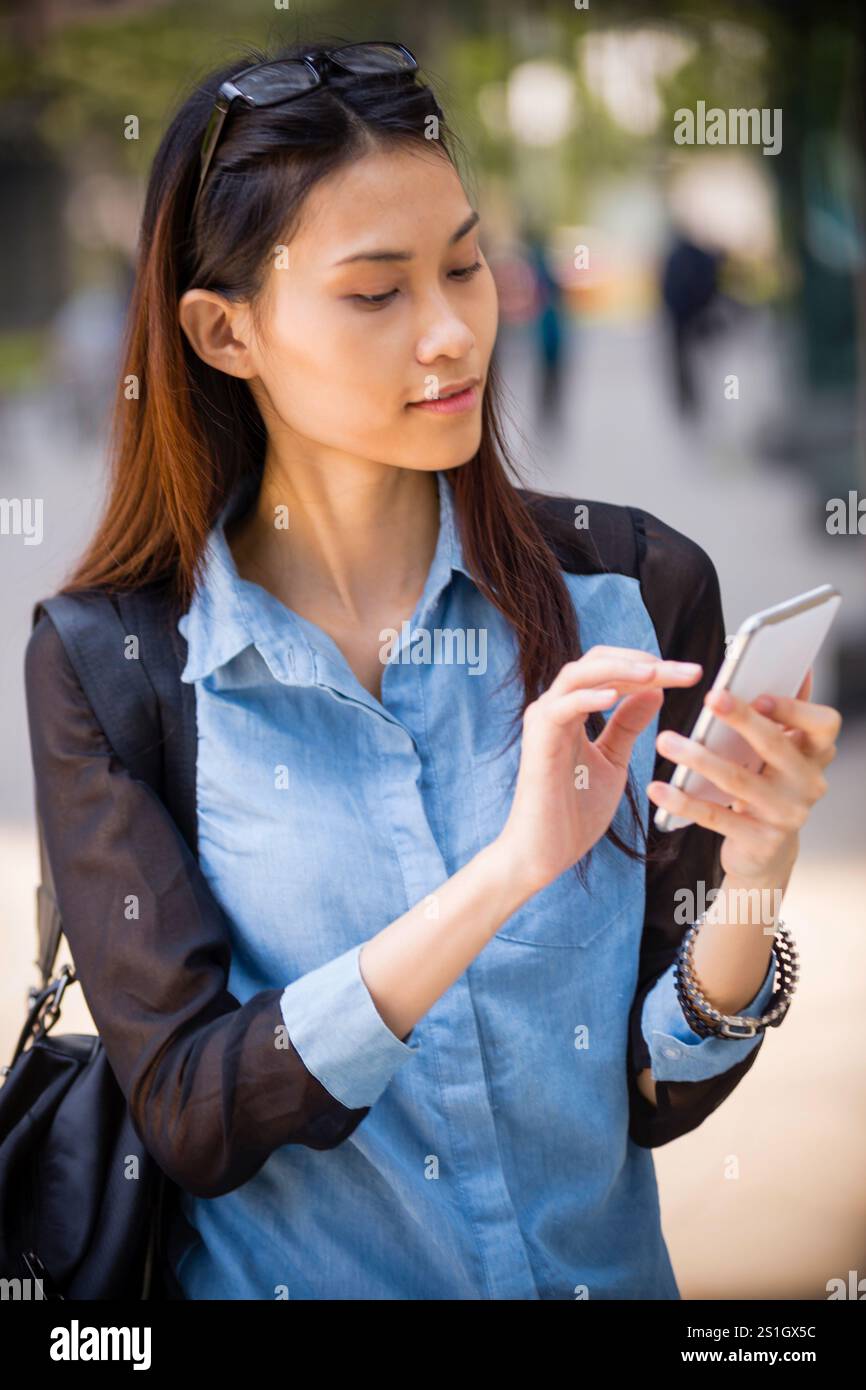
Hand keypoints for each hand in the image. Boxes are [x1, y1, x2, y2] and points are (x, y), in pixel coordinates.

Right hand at [495, 646, 704, 896]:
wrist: (544, 854)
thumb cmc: (574, 812)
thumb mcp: (613, 761)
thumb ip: (627, 725)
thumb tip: (655, 691)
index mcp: (573, 710)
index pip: (613, 671)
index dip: (652, 668)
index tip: (691, 674)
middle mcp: (556, 708)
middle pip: (597, 662)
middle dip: (643, 662)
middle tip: (684, 670)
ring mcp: (544, 722)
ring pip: (578, 674)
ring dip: (619, 669)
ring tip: (655, 674)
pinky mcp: (538, 743)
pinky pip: (561, 708)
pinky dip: (588, 697)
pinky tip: (616, 697)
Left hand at [648, 668, 841, 879]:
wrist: (764, 852)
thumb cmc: (767, 786)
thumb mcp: (779, 752)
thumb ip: (784, 712)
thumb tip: (796, 666)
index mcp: (814, 754)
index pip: (823, 724)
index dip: (794, 709)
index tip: (760, 695)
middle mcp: (808, 784)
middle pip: (775, 745)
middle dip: (742, 720)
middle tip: (710, 698)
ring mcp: (786, 815)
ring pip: (738, 780)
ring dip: (699, 758)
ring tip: (666, 741)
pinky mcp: (759, 841)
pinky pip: (715, 817)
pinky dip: (684, 801)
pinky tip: (659, 789)